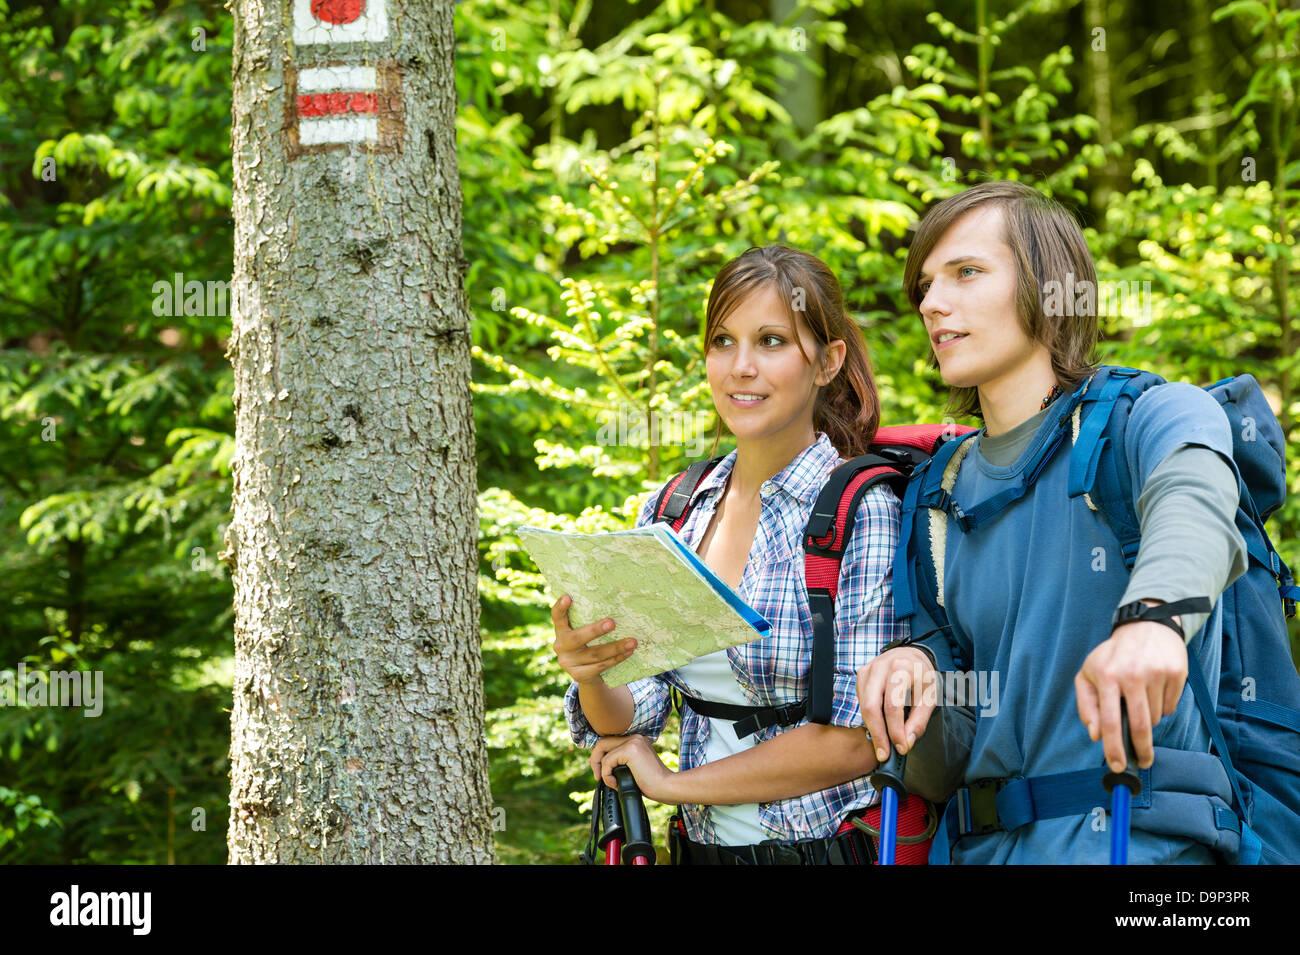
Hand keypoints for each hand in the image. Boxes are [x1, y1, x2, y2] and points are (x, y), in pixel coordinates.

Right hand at [550, 593, 635, 685]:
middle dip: (595, 630)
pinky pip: (601, 666)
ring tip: (632, 642)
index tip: (567, 597)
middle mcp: (561, 646)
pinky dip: (616, 659)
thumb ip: (589, 620)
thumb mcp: (583, 631)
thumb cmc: (588, 643)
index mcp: (561, 630)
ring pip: (594, 654)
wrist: (586, 672)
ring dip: (616, 647)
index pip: (557, 617)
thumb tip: (618, 604)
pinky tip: (628, 653)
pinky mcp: (578, 675)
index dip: (561, 607)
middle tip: (612, 623)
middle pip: (577, 638)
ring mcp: (568, 662)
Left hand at [590, 735, 675, 803]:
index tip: (600, 772)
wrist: (666, 787)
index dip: (600, 756)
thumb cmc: (653, 784)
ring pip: (602, 748)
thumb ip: (621, 763)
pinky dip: (607, 774)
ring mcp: (633, 742)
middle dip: (595, 759)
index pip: (610, 742)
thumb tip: (601, 767)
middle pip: (603, 741)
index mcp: (636, 741)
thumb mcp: (633, 769)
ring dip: (600, 767)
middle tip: (597, 777)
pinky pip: (607, 760)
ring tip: (608, 781)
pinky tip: (615, 783)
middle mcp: (634, 737)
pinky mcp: (630, 750)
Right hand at [856, 647, 935, 762]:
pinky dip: (870, 717)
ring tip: (883, 744)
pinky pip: (862, 701)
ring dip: (872, 728)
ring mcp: (868, 670)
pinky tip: (880, 726)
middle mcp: (880, 667)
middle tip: (883, 754)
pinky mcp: (861, 676)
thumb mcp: (929, 697)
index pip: (893, 706)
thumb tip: (906, 742)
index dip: (895, 730)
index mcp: (901, 668)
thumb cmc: (922, 676)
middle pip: (871, 707)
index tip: (901, 748)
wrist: (911, 656)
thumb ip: (919, 720)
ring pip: (864, 706)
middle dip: (877, 734)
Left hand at [1074, 616, 1186, 772]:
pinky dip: (1161, 708)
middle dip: (1141, 750)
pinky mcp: (1177, 673)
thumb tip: (1095, 736)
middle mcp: (1132, 675)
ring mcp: (1157, 673)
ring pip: (1155, 718)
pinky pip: (1170, 708)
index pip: (1110, 721)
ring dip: (1148, 720)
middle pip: (1140, 726)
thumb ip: (1088, 706)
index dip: (1114, 748)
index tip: (1118, 767)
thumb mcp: (1089, 674)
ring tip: (1140, 700)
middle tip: (1143, 761)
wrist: (1146, 627)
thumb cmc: (1113, 656)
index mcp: (1106, 676)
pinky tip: (1154, 690)